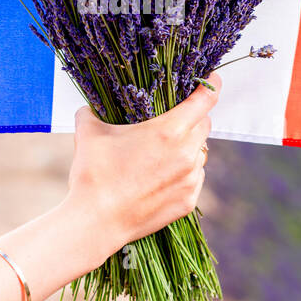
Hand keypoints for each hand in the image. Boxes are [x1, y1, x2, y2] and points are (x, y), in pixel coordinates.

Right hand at [66, 74, 220, 251]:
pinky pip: (195, 178)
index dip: (210, 85)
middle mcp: (187, 153)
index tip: (212, 79)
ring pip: (200, 153)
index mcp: (169, 131)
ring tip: (162, 153)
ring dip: (188, 148)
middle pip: (204, 125)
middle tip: (173, 120)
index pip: (204, 100)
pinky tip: (162, 177)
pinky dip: (184, 173)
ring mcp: (190, 179)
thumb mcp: (89, 133)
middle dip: (193, 119)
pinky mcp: (188, 201)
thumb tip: (88, 108)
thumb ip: (91, 113)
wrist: (95, 221)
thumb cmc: (93, 174)